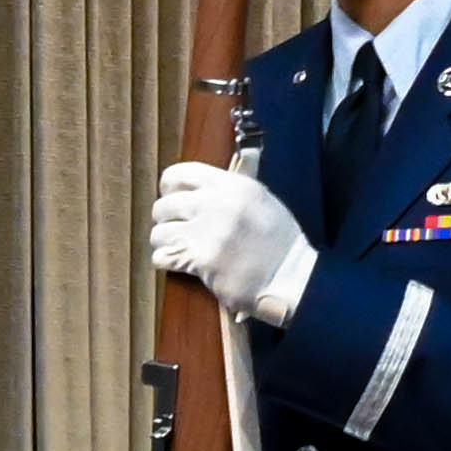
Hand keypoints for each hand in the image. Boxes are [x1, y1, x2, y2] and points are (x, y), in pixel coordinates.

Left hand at [148, 160, 315, 323]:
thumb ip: (229, 189)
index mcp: (232, 185)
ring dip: (164, 242)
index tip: (171, 196)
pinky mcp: (201, 260)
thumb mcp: (260, 200)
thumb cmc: (278, 241)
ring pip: (159, 232)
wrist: (291, 277)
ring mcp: (208, 233)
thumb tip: (199, 184)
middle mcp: (217, 204)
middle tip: (176, 229)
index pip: (180, 173)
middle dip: (166, 219)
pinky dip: (166, 261)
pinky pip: (163, 257)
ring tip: (178, 247)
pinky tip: (179, 263)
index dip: (169, 187)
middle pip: (165, 205)